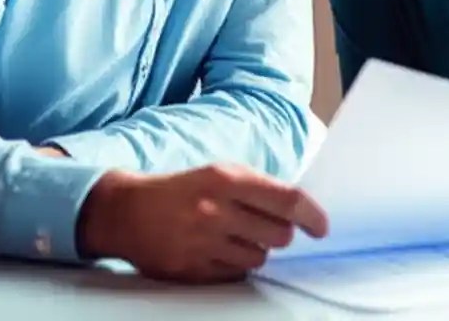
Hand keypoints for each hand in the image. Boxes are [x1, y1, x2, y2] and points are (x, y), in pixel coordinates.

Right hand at [78, 164, 327, 282]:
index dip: (313, 216)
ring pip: (260, 258)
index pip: (288, 200)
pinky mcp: (192, 270)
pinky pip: (236, 274)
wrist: (126, 211)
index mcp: (227, 179)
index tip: (322, 227)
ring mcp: (203, 243)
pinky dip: (235, 265)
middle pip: (280, 235)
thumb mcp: (220, 173)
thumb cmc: (181, 189)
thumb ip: (258, 189)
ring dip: (256, 250)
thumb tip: (300, 210)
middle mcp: (216, 210)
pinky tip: (218, 250)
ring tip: (234, 236)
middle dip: (281, 233)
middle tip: (266, 227)